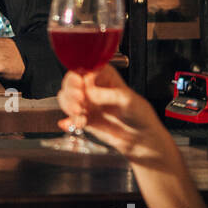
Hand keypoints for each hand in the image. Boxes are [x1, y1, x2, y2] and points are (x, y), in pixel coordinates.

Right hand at [56, 63, 171, 163]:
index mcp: (105, 75)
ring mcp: (87, 102)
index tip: (80, 85)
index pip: (85, 68)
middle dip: (71, 91)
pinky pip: (69, 116)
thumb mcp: (127, 100)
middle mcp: (93, 86)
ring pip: (66, 97)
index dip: (79, 75)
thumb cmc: (140, 115)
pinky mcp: (84, 117)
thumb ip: (107, 95)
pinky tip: (75, 123)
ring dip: (69, 105)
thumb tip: (89, 93)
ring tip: (79, 113)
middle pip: (71, 81)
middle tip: (79, 100)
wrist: (141, 139)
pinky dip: (69, 120)